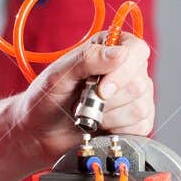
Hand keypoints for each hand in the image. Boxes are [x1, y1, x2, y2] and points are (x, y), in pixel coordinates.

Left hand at [9, 32, 153, 165]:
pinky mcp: (137, 121)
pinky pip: (140, 127)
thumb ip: (87, 59)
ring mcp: (135, 96)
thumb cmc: (47, 99)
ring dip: (108, 117)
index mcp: (110, 48)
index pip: (136, 51)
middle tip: (82, 102)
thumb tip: (120, 53)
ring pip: (139, 108)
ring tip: (88, 114)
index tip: (102, 89)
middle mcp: (127, 69)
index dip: (123, 71)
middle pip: (139, 83)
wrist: (40, 132)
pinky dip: (116, 130)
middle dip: (107, 100)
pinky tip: (100, 126)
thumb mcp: (59, 74)